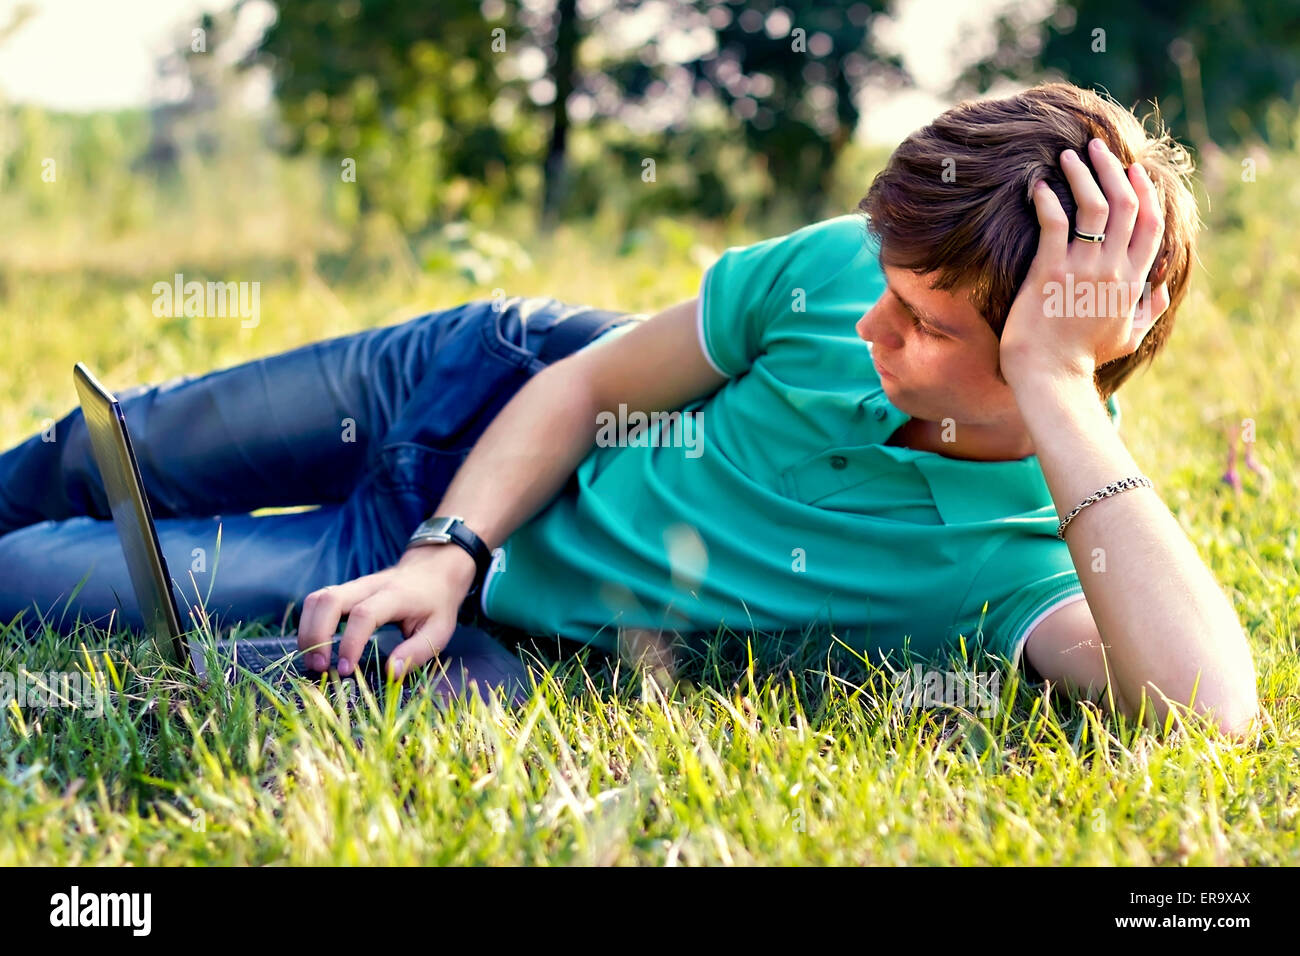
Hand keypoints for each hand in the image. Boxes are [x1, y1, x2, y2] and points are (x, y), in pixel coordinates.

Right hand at [297, 544, 478, 680]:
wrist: (434, 569)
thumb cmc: (436, 603)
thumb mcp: (439, 630)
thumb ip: (416, 651)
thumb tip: (391, 673)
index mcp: (395, 595)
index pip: (363, 615)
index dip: (350, 643)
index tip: (346, 670)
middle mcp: (369, 586)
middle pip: (329, 600)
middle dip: (317, 635)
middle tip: (320, 667)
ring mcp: (354, 585)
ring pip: (317, 598)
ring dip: (307, 630)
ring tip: (314, 660)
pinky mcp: (345, 590)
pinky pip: (317, 601)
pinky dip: (309, 624)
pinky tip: (315, 646)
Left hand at [1000, 137, 1171, 385]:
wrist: (1050, 376)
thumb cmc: (1084, 359)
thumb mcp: (1128, 337)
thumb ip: (1149, 310)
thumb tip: (1161, 289)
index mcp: (1133, 281)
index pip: (1150, 224)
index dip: (1145, 191)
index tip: (1132, 170)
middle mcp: (1112, 269)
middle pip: (1124, 205)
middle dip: (1113, 169)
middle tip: (1097, 147)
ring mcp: (1082, 270)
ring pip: (1092, 207)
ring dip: (1083, 174)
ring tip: (1069, 155)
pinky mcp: (1049, 272)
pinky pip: (1053, 224)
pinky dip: (1047, 199)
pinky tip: (1038, 185)